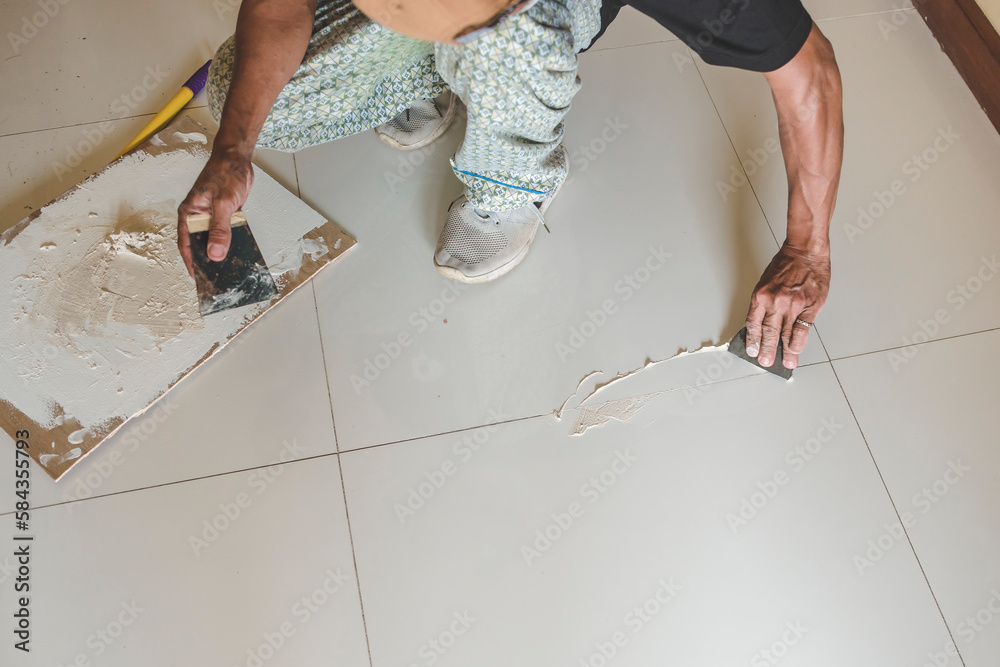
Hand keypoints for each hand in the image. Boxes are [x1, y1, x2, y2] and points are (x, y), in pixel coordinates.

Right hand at [176, 150, 254, 276]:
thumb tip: (215, 252)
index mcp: (189, 213)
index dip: (190, 261)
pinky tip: (239, 252)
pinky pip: (226, 233)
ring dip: (221, 251)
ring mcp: (211, 217)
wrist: (237, 159)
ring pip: (214, 239)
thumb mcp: (223, 203)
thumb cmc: (224, 173)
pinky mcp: (224, 215)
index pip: (185, 242)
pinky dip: (231, 241)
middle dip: (207, 259)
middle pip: (200, 243)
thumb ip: (220, 229)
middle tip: (216, 276)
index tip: (197, 276)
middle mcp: (198, 217)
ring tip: (229, 268)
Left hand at [745, 242, 830, 369]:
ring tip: (786, 363)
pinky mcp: (809, 306)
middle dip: (767, 350)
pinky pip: (803, 329)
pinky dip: (798, 342)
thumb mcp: (765, 282)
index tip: (752, 351)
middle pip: (769, 332)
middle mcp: (775, 302)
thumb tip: (761, 323)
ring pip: (786, 334)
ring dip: (785, 351)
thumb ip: (763, 303)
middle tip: (765, 362)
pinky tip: (796, 350)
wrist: (805, 251)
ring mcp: (793, 306)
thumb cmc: (786, 264)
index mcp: (761, 296)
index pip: (753, 324)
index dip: (752, 340)